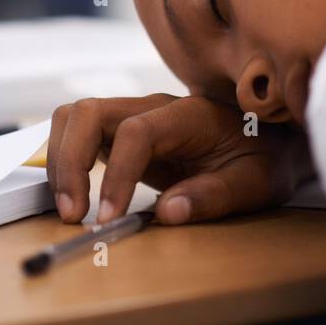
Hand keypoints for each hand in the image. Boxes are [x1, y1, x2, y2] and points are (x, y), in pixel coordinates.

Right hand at [47, 93, 313, 225]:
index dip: (116, 174)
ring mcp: (132, 115)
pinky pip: (77, 132)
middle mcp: (152, 106)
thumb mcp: (255, 183)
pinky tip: (72, 194)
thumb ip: (214, 196)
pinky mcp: (120, 130)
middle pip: (88, 111)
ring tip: (68, 208)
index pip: (136, 132)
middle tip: (72, 214)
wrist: (265, 136)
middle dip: (70, 161)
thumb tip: (167, 214)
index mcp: (187, 115)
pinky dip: (63, 159)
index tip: (108, 218)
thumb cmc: (261, 158)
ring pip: (74, 116)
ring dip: (60, 159)